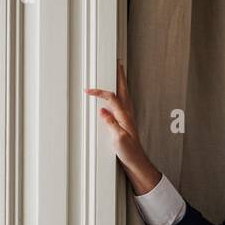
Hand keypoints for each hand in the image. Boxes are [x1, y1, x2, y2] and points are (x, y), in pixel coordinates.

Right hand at [86, 62, 160, 194]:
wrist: (136, 161)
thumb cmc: (129, 152)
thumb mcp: (118, 139)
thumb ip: (111, 123)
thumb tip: (103, 110)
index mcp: (125, 115)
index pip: (111, 97)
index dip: (99, 92)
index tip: (88, 90)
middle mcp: (128, 113)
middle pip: (123, 89)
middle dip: (120, 75)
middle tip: (118, 63)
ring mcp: (128, 116)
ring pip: (124, 94)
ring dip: (121, 82)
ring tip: (118, 72)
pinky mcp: (126, 121)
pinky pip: (122, 101)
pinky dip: (119, 92)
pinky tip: (117, 93)